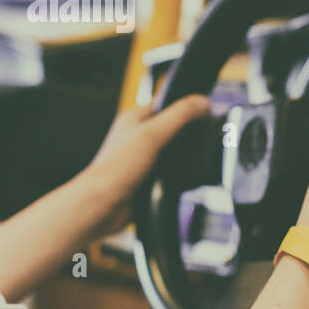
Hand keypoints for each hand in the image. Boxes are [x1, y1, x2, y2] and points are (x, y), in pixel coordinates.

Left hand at [82, 95, 213, 236]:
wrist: (103, 206)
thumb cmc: (115, 170)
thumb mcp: (152, 135)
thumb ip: (179, 116)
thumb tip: (202, 102)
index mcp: (134, 119)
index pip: (166, 104)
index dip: (185, 107)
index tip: (205, 112)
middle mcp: (136, 136)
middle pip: (171, 128)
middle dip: (187, 134)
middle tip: (200, 138)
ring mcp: (141, 157)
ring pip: (171, 151)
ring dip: (182, 156)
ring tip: (191, 158)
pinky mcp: (146, 177)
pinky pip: (168, 171)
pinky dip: (177, 174)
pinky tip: (181, 177)